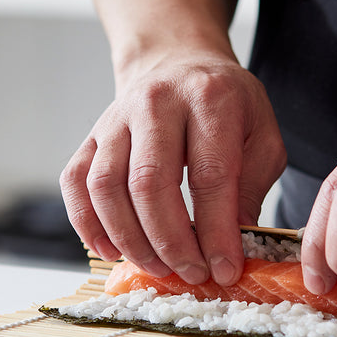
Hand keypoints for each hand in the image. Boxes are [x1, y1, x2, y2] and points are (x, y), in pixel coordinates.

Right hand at [60, 52, 286, 285]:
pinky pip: (75, 182)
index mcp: (209, 99)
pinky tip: (111, 250)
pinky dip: (88, 223)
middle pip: (150, 182)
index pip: (209, 174)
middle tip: (191, 274)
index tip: (225, 269)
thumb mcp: (261, 135)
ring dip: (129, 238)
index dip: (216, 230)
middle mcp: (156, 103)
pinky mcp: (91, 134)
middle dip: (170, 241)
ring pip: (106, 186)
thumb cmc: (225, 105)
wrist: (178, 62)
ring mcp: (116, 117)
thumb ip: (252, 186)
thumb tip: (233, 243)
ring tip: (156, 267)